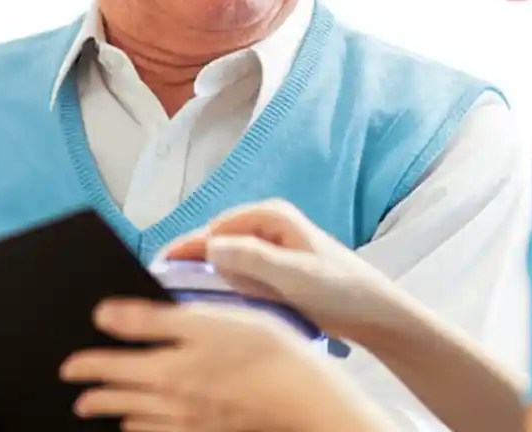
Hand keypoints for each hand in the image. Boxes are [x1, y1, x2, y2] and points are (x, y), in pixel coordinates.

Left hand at [60, 298, 389, 431]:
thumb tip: (103, 314)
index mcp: (166, 369)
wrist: (305, 397)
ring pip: (141, 423)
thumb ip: (151, 319)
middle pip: (121, 401)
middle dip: (96, 398)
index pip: (111, 369)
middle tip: (80, 398)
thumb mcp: (206, 320)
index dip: (86, 366)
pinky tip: (148, 429)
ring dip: (120, 416)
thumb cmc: (263, 350)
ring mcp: (191, 424)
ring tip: (110, 413)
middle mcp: (171, 403)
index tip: (68, 367)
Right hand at [162, 199, 404, 341]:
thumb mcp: (295, 276)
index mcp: (271, 216)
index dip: (185, 248)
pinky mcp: (270, 269)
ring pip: (221, 260)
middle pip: (213, 243)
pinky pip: (235, 275)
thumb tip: (211, 247)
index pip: (214, 229)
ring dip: (201, 277)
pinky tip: (207, 306)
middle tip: (158, 288)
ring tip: (173, 297)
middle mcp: (266, 226)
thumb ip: (254, 260)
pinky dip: (219, 288)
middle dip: (187, 262)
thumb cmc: (342, 291)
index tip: (158, 269)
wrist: (373, 314)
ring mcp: (268, 248)